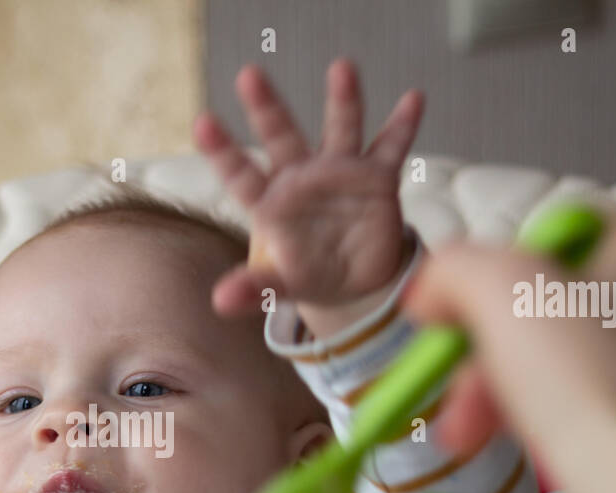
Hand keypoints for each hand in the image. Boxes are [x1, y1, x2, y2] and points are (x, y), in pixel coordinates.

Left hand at [193, 59, 423, 336]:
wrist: (353, 280)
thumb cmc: (308, 274)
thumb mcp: (280, 286)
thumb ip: (252, 289)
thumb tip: (220, 301)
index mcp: (270, 202)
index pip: (241, 174)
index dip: (223, 151)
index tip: (202, 122)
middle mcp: (301, 177)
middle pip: (281, 137)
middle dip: (266, 108)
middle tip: (248, 75)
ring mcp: (339, 172)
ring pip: (339, 129)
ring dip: (342, 100)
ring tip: (341, 68)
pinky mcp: (376, 178)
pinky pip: (390, 147)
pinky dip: (402, 125)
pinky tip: (413, 99)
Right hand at [402, 210, 615, 475]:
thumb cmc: (594, 384)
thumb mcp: (503, 290)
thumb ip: (456, 269)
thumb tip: (432, 292)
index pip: (561, 235)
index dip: (494, 267)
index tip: (451, 312)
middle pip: (558, 310)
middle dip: (486, 351)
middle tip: (452, 390)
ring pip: (573, 370)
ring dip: (506, 397)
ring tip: (467, 436)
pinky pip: (597, 420)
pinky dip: (552, 433)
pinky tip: (530, 455)